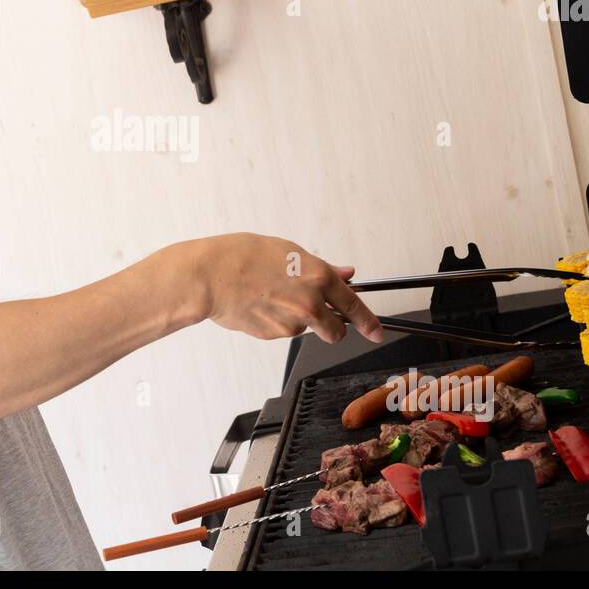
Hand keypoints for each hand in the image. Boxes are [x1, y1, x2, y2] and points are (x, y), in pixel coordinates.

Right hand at [194, 233, 383, 344]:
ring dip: (297, 320)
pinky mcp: (273, 336)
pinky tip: (259, 304)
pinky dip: (276, 322)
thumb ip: (322, 268)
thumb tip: (346, 274)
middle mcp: (310, 304)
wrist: (212, 277)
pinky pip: (282, 331)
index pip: (353, 306)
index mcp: (318, 277)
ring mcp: (291, 324)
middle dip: (331, 327)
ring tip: (271, 297)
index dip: (368, 322)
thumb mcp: (289, 252)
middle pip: (335, 331)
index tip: (376, 331)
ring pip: (304, 329)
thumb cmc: (244, 256)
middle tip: (315, 313)